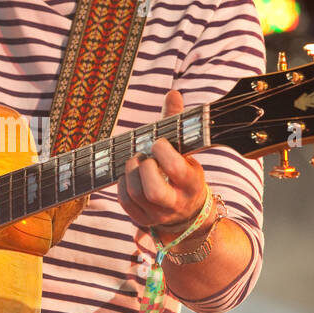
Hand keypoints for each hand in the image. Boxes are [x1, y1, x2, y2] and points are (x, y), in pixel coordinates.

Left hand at [117, 89, 207, 235]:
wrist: (186, 211)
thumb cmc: (183, 172)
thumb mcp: (186, 151)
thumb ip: (177, 123)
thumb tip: (173, 93)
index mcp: (191, 183)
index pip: (176, 169)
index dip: (163, 152)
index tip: (158, 143)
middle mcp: (175, 202)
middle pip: (153, 190)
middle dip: (144, 167)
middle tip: (144, 155)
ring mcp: (157, 214)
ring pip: (136, 194)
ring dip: (130, 171)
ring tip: (136, 161)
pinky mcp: (141, 219)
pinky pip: (124, 200)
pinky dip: (122, 183)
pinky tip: (129, 174)